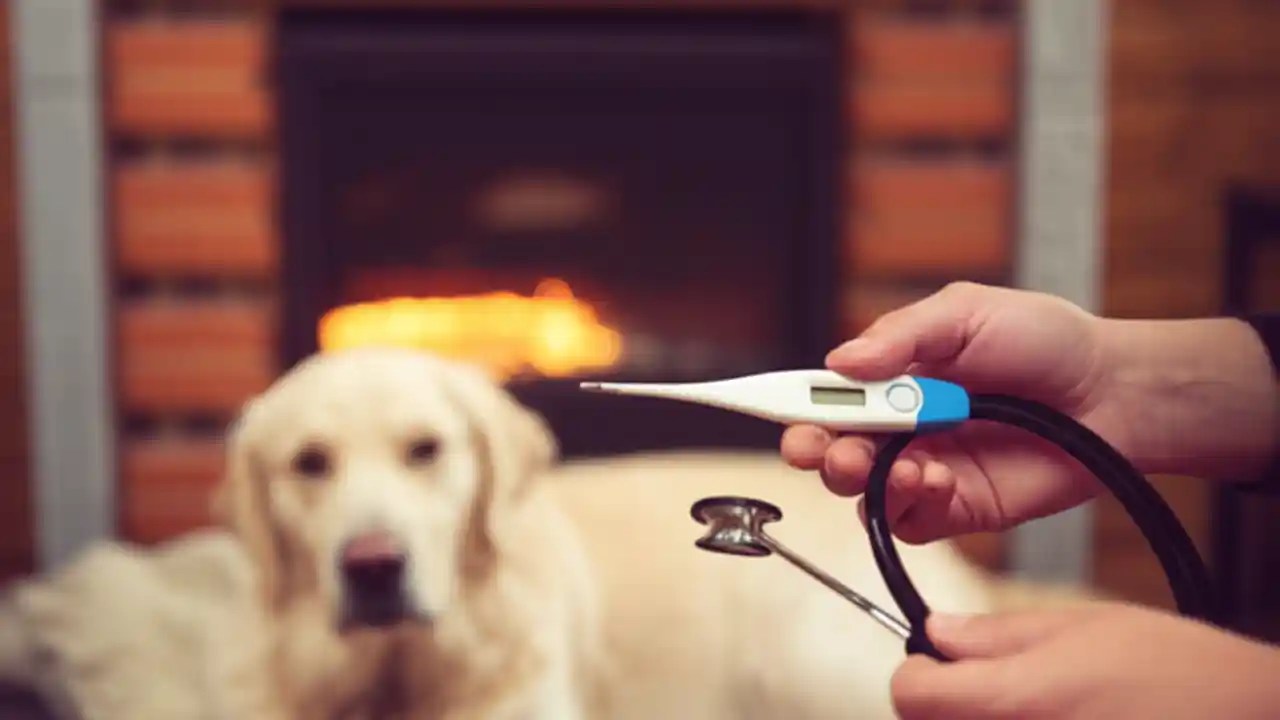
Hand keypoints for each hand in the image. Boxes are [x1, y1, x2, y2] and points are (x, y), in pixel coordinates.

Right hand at [782, 281, 1119, 541]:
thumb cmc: (1044, 340)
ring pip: (863, 492)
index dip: (791, 403)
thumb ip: (900, 336)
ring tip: (902, 465)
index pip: (825, 394)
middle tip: (827, 450)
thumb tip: (838, 362)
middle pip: (832, 449)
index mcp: (892, 377)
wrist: (1113, 392)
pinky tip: (936, 480)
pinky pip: (909, 521)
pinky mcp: (958, 508)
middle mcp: (901, 427)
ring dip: (866, 481)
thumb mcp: (965, 313)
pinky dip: (908, 506)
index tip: (759, 406)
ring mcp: (926, 469)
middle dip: (817, 452)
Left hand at [892, 602, 1279, 719]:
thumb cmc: (1183, 675)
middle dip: (953, 705)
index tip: (936, 663)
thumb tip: (937, 632)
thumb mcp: (1086, 627)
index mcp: (1014, 702)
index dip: (917, 672)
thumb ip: (999, 635)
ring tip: (1045, 709)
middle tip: (998, 687)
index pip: (910, 695)